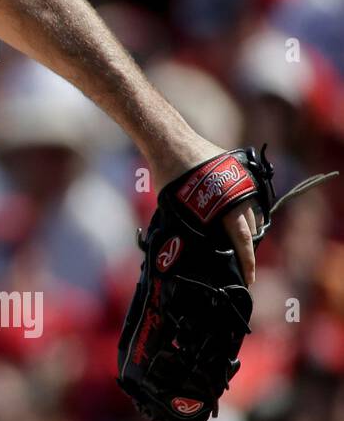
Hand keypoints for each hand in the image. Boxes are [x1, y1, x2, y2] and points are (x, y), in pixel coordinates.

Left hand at [150, 134, 262, 284]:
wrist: (172, 141)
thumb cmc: (171, 175)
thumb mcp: (176, 207)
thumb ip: (189, 226)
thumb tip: (190, 247)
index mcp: (227, 206)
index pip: (243, 242)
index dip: (246, 262)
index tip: (249, 279)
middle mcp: (240, 194)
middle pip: (250, 228)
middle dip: (245, 247)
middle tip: (236, 262)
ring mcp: (242, 181)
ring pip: (250, 212)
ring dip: (244, 226)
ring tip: (233, 241)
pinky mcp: (238, 171)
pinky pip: (245, 196)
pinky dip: (241, 209)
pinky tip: (230, 216)